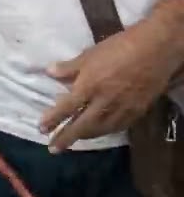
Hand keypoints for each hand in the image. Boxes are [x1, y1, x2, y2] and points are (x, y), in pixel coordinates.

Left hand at [39, 16, 176, 152]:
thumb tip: (49, 72)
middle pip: (82, 125)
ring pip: (100, 129)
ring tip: (74, 140)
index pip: (66, 108)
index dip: (53, 119)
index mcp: (89, 86)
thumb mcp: (89, 54)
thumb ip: (69, 67)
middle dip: (66, 138)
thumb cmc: (118, 48)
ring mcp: (122, 109)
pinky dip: (105, 131)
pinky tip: (100, 131)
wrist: (154, 51)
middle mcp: (104, 102)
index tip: (41, 128)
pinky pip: (118, 126)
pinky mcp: (137, 111)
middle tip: (53, 149)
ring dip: (85, 136)